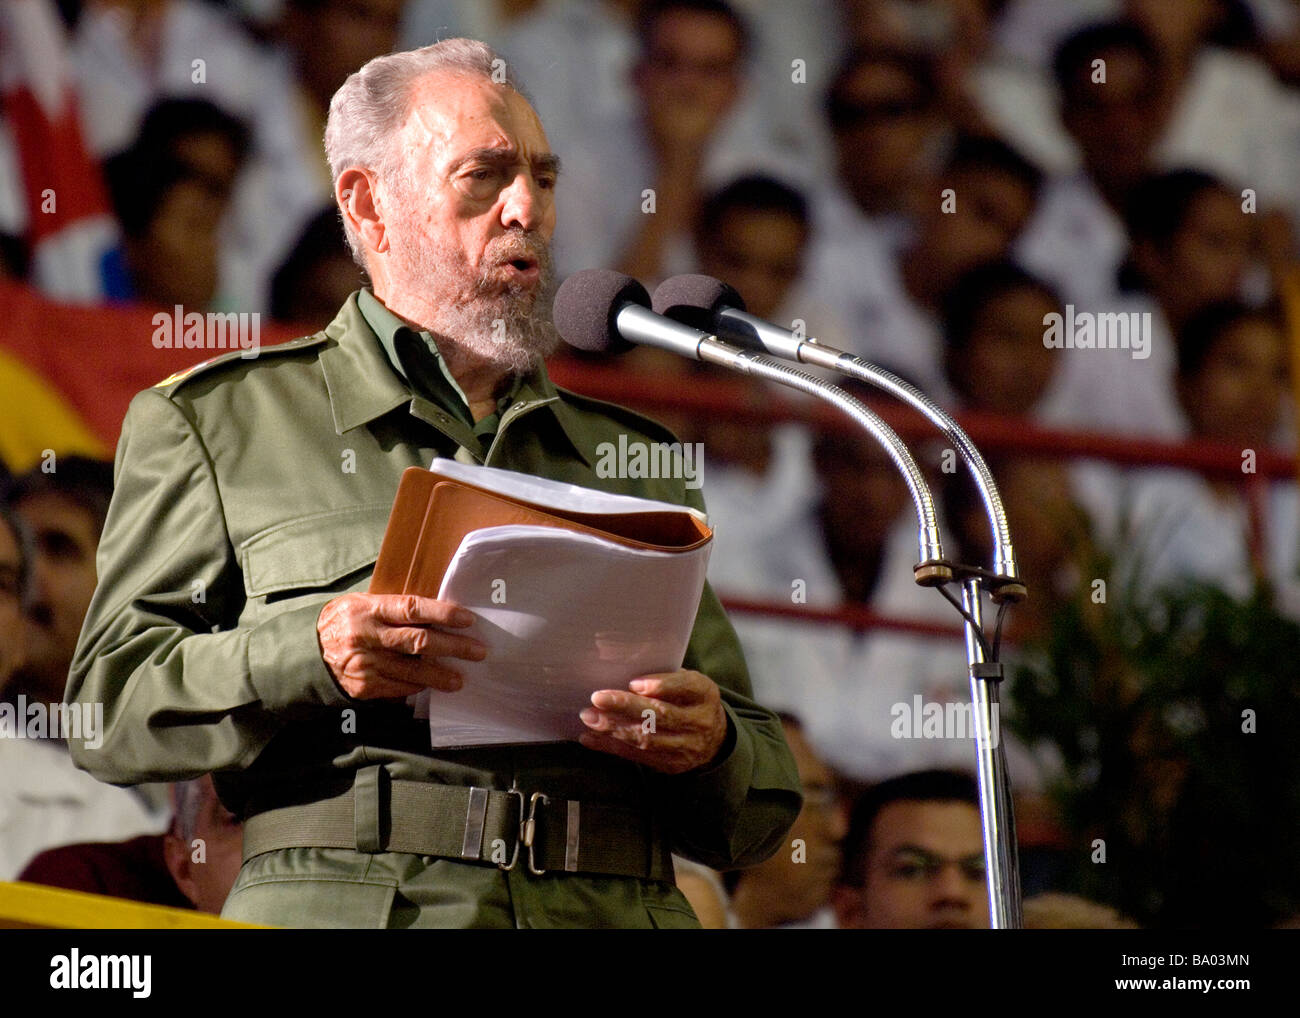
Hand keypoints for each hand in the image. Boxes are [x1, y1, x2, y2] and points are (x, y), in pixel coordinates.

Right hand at [316, 593, 484, 699]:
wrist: (307, 652)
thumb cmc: (346, 621)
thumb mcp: (364, 604)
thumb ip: (395, 608)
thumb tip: (438, 613)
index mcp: (369, 610)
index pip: (412, 608)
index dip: (442, 613)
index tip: (467, 619)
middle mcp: (367, 636)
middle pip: (419, 641)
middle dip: (454, 647)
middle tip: (478, 651)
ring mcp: (366, 664)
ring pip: (413, 670)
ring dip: (442, 675)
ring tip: (461, 677)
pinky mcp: (364, 687)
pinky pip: (400, 687)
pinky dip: (419, 685)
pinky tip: (433, 683)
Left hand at [578, 669, 727, 774]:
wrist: (714, 739)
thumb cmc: (689, 701)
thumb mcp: (687, 682)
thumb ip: (663, 678)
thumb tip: (621, 671)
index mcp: (704, 693)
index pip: (685, 687)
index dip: (660, 685)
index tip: (633, 683)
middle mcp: (700, 721)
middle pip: (661, 714)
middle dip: (626, 706)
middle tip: (597, 698)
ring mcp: (687, 747)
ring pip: (648, 739)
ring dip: (614, 729)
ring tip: (589, 718)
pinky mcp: (672, 765)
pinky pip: (639, 757)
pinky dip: (612, 746)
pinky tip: (591, 737)